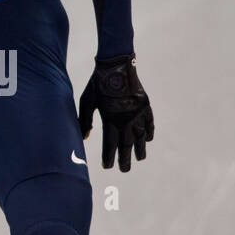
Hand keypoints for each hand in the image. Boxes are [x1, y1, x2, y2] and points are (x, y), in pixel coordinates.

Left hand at [78, 54, 153, 172]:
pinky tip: (148, 139)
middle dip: (125, 159)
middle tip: (124, 170)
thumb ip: (85, 120)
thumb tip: (85, 137)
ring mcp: (137, 112)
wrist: (116, 65)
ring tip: (139, 158)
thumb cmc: (97, 83)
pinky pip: (150, 123)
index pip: (110, 144)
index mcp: (110, 119)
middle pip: (126, 144)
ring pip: (140, 136)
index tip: (107, 166)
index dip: (109, 157)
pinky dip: (149, 132)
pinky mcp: (145, 104)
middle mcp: (126, 119)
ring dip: (140, 149)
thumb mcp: (87, 101)